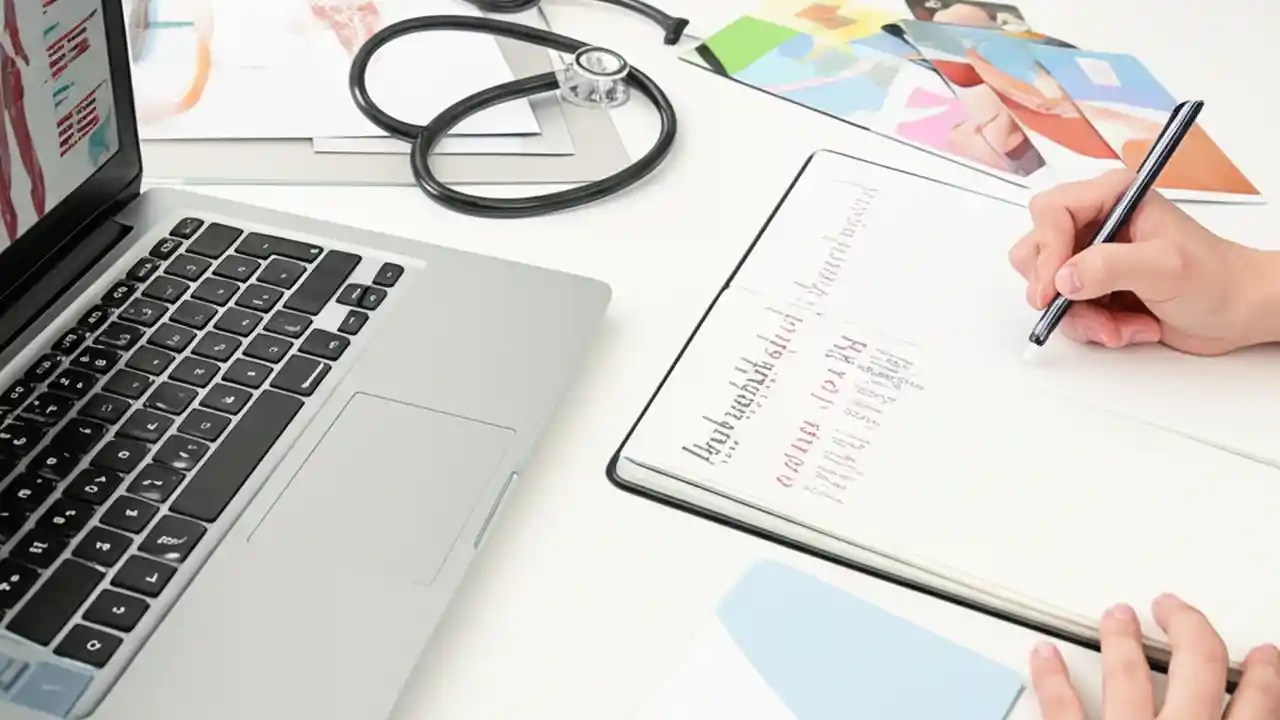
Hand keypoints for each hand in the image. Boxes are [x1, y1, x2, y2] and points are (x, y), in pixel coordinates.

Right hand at [1008, 170, 1279, 354]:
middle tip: (1082, 307)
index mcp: (1113, 197)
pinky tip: (1128, 327)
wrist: (1237, 312)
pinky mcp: (1092, 289)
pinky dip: (1093, 327)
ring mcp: (1091, 258)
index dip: (1047, 249)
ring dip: (1081, 315)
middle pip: (1036, 249)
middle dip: (1058, 289)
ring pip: (1048, 287)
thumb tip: (1062, 279)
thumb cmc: (1215, 279)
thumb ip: (1109, 267)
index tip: (1054, 287)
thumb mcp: (1164, 267)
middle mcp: (1096, 223)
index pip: (1051, 211)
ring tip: (1120, 325)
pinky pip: (1065, 311)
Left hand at [1030, 594, 1279, 719]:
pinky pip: (1061, 709)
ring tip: (1117, 614)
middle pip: (1197, 669)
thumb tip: (1249, 719)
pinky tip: (1044, 655)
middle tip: (1177, 610)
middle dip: (1191, 630)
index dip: (1264, 678)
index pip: (1259, 707)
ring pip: (1127, 676)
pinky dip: (1051, 678)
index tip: (1264, 660)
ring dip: (1122, 639)